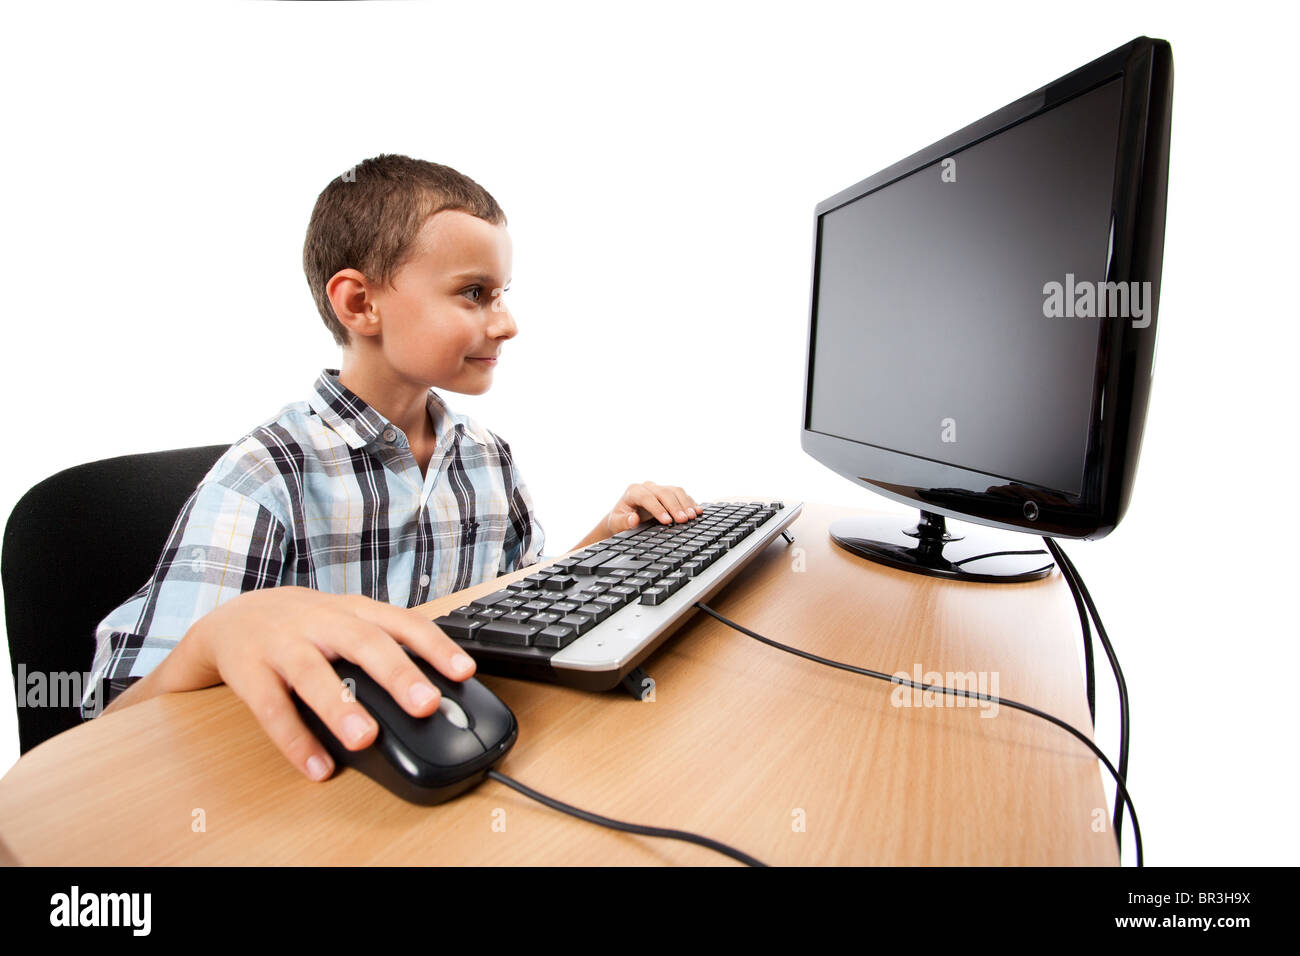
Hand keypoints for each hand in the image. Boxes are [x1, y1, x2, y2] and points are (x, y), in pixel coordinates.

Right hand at [178, 586, 474, 780]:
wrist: (231, 619)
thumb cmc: (304, 627)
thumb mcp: (347, 624)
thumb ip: (386, 650)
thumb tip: (437, 694)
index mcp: (353, 611)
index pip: (402, 622)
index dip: (435, 645)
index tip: (464, 671)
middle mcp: (321, 622)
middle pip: (363, 643)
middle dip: (397, 673)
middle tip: (425, 704)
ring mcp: (282, 644)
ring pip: (312, 673)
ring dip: (340, 706)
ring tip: (365, 738)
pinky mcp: (248, 671)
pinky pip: (270, 708)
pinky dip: (294, 740)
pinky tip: (317, 766)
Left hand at [606, 481, 702, 533]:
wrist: (625, 517)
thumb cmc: (620, 520)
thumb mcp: (616, 523)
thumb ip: (623, 522)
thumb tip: (633, 519)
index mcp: (633, 491)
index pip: (647, 497)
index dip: (658, 508)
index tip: (667, 521)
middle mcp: (647, 487)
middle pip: (664, 492)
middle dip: (675, 506)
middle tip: (683, 520)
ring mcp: (659, 489)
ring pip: (675, 491)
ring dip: (685, 503)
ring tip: (693, 516)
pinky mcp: (669, 493)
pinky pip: (682, 494)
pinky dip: (690, 502)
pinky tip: (697, 511)